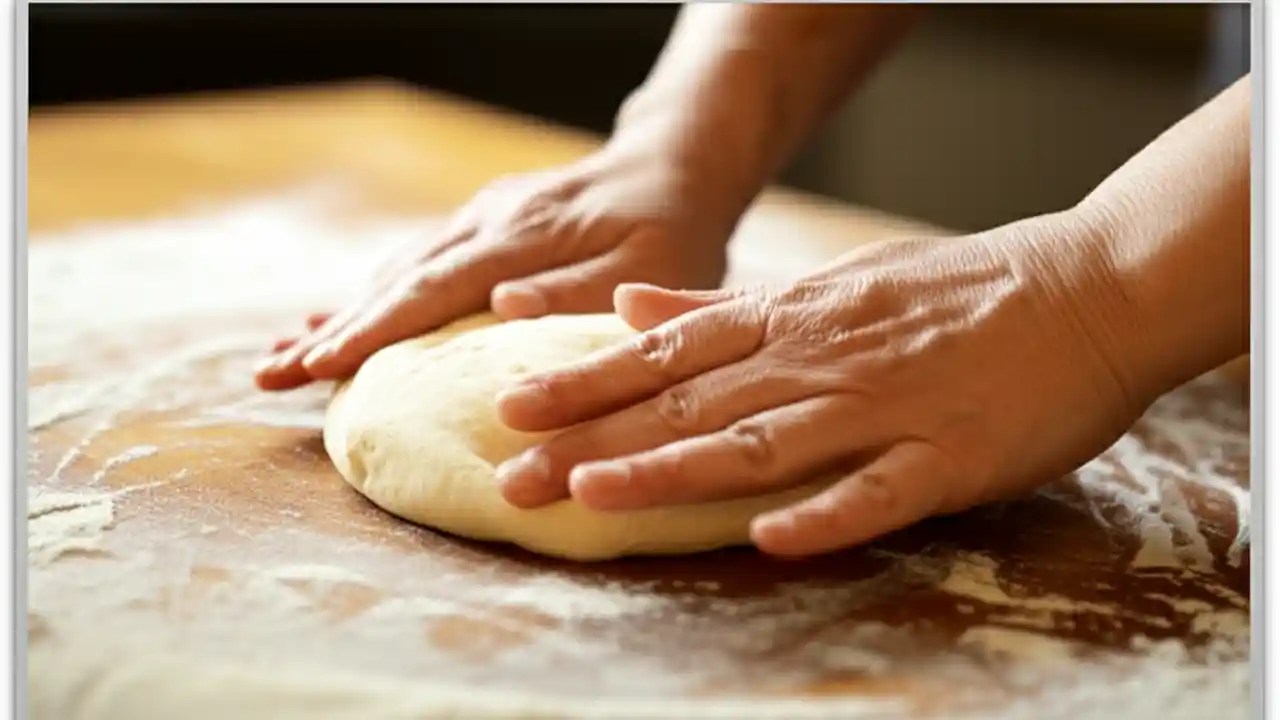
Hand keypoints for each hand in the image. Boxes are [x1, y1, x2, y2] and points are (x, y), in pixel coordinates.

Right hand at [255, 144, 737, 390]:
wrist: (674, 167)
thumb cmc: (672, 231)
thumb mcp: (652, 266)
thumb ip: (581, 289)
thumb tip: (501, 303)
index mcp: (520, 237)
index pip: (431, 290)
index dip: (372, 331)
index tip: (316, 365)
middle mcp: (486, 224)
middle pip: (396, 282)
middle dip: (333, 330)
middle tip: (270, 375)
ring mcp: (479, 221)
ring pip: (398, 272)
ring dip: (343, 315)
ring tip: (285, 359)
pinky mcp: (482, 226)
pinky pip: (419, 265)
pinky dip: (376, 298)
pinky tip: (342, 322)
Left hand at [492, 213, 1149, 556]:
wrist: (1084, 288)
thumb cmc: (948, 292)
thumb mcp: (826, 282)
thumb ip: (725, 304)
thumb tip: (630, 304)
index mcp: (790, 318)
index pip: (667, 351)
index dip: (585, 380)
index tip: (511, 405)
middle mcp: (821, 359)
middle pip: (691, 402)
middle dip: (596, 439)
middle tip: (514, 474)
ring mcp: (885, 407)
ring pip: (762, 442)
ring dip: (676, 468)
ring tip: (597, 494)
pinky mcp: (950, 456)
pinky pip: (879, 490)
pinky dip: (824, 513)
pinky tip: (768, 537)